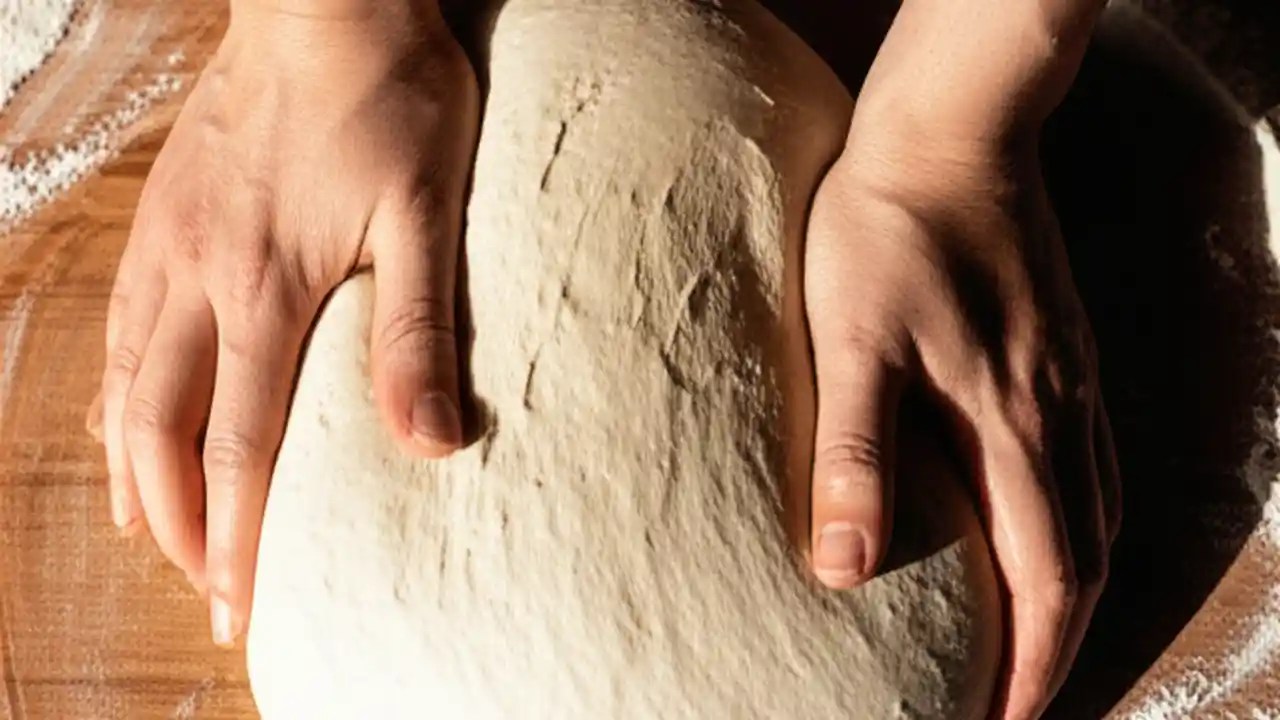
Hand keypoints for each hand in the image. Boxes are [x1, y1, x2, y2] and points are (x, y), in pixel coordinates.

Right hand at [94, 2, 478, 644]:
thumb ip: (419, 330)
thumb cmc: (389, 100)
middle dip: (180, 522)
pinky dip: (118, 394)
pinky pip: (122, 328)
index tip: (240, 602)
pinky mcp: (163, 216)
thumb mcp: (425, 212)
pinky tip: (125, 419)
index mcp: (268, 289)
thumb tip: (431, 443)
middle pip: (164, 431)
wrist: (327, 5)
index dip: (238, 534)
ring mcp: (169, 245)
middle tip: (203, 584)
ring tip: (153, 532)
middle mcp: (200, 278)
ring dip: (137, 470)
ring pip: (128, 385)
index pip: (241, 444)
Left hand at [802, 128, 1120, 718]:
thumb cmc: (884, 231)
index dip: (1036, 665)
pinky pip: (1092, 462)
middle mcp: (1061, 415)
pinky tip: (1044, 524)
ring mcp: (1071, 381)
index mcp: (1014, 427)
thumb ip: (853, 455)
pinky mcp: (1063, 350)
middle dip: (1060, 644)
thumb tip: (845, 571)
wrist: (947, 132)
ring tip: (1036, 635)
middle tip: (1020, 698)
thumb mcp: (851, 342)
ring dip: (1073, 589)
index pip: (1049, 581)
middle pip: (1086, 562)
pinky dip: (1078, 523)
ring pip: (1097, 514)